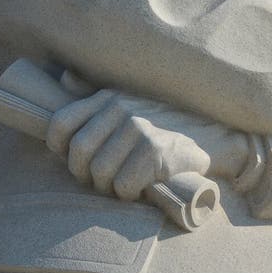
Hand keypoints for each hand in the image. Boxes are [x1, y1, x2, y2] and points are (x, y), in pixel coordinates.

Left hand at [47, 90, 248, 201]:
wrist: (211, 136)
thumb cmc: (163, 125)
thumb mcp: (130, 101)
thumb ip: (96, 95)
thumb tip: (66, 78)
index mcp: (109, 97)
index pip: (61, 123)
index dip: (60, 149)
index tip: (77, 160)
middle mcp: (122, 108)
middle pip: (79, 153)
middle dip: (85, 175)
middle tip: (103, 179)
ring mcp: (139, 128)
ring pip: (99, 173)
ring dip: (109, 188)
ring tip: (124, 183)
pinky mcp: (154, 151)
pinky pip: (123, 186)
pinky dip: (129, 195)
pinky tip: (141, 187)